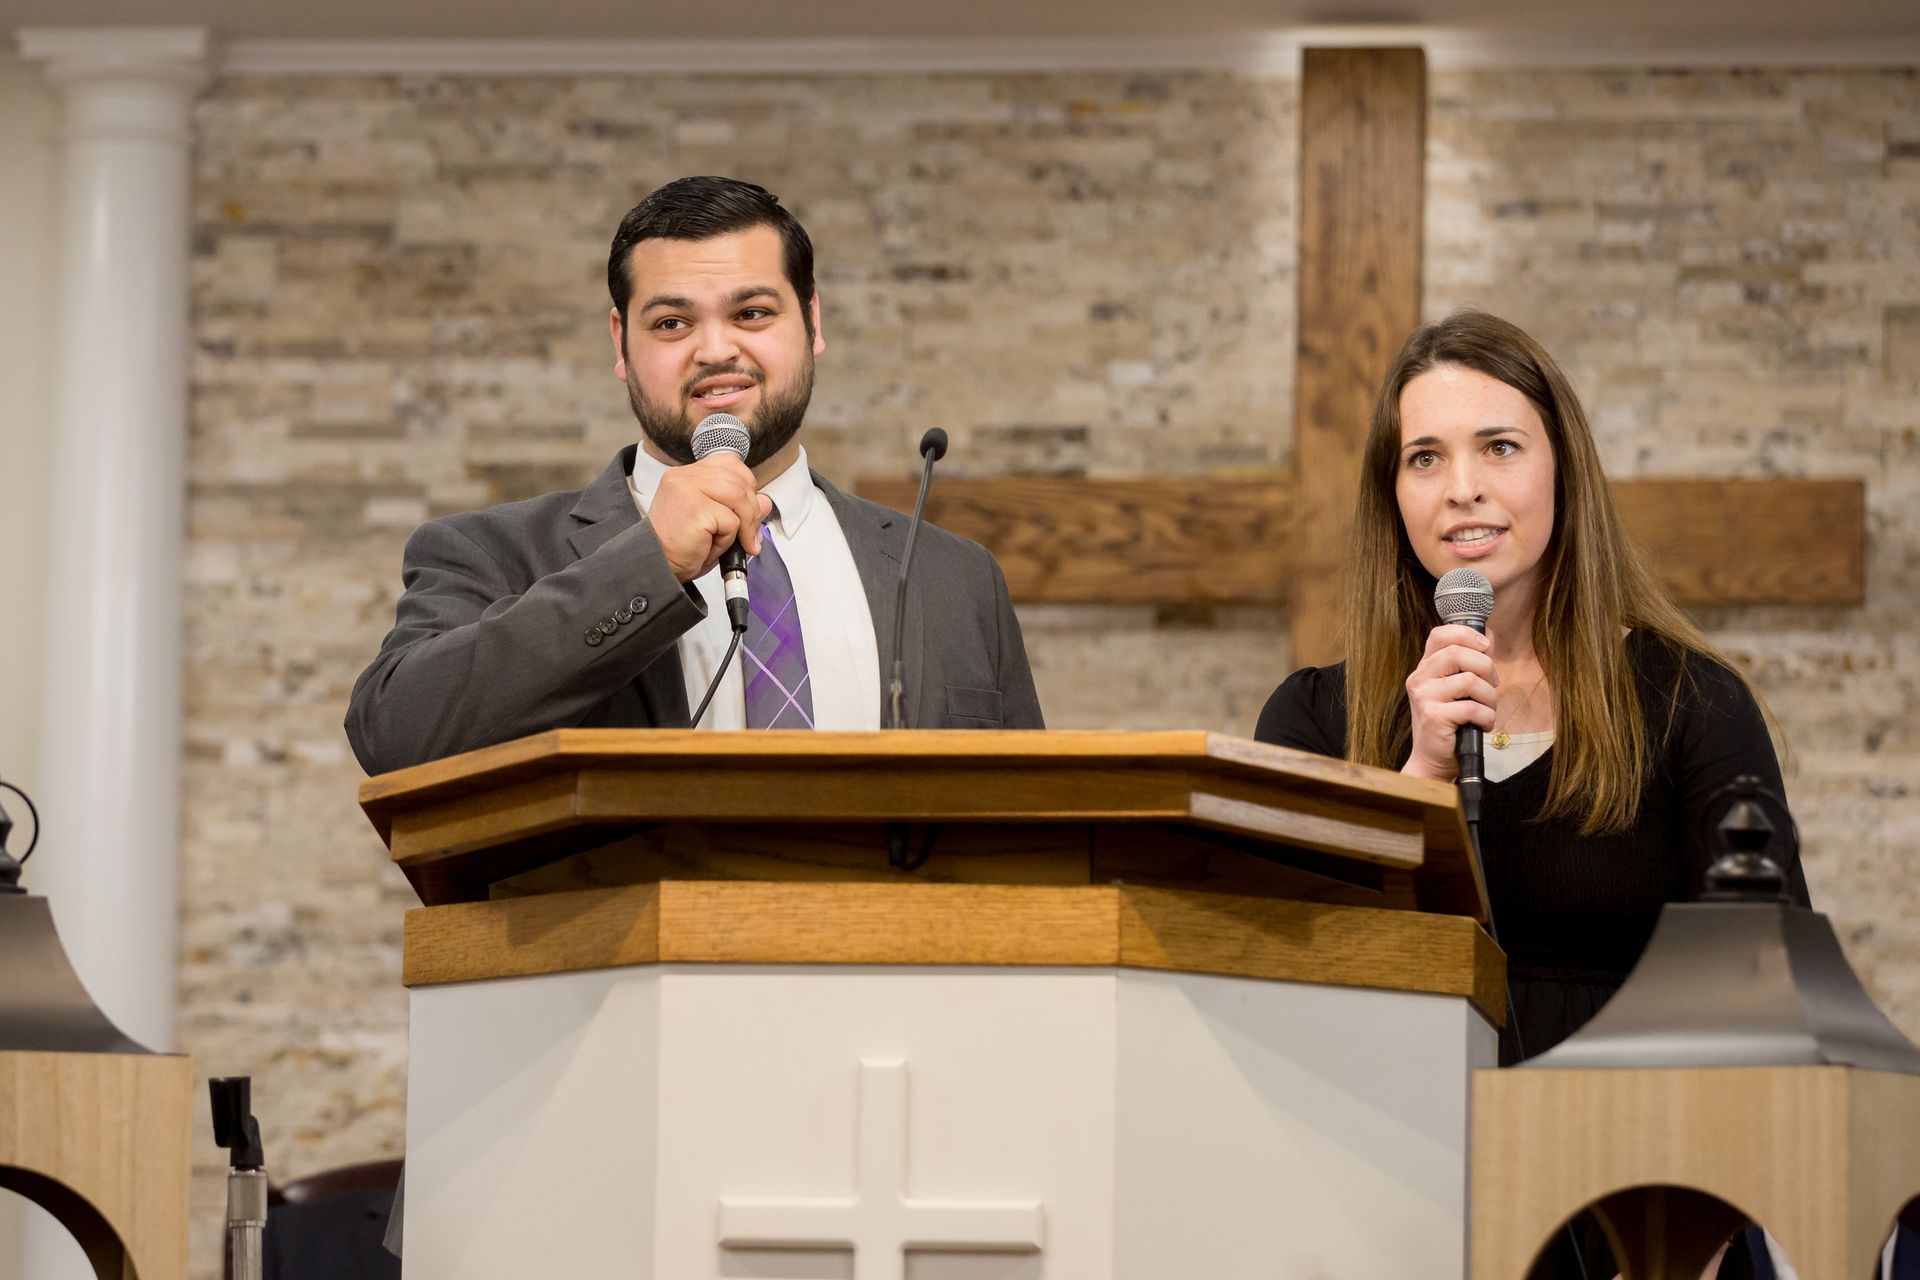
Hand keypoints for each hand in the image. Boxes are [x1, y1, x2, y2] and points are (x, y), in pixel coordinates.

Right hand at [646, 454, 771, 581]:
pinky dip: (728, 538)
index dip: (745, 487)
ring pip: (739, 496)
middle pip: (738, 479)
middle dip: (751, 510)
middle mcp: (685, 476)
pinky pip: (730, 520)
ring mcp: (688, 489)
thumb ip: (739, 509)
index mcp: (687, 475)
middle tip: (748, 536)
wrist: (655, 567)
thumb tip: (765, 502)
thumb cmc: (680, 547)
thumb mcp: (716, 524)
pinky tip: (712, 546)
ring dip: (744, 524)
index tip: (745, 512)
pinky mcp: (695, 508)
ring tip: (736, 543)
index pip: (730, 464)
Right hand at [1401, 623, 1499, 780]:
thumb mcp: (1459, 689)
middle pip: (1457, 653)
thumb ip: (1472, 662)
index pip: (1439, 635)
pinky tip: (1483, 725)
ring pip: (1469, 680)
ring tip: (1488, 710)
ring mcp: (1424, 697)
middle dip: (1486, 668)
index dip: (1466, 634)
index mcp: (1425, 668)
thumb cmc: (1450, 724)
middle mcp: (1419, 679)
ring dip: (1490, 697)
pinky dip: (1487, 717)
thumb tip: (1489, 635)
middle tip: (1493, 685)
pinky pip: (1473, 708)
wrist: (1433, 760)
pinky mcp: (1434, 717)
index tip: (1486, 647)